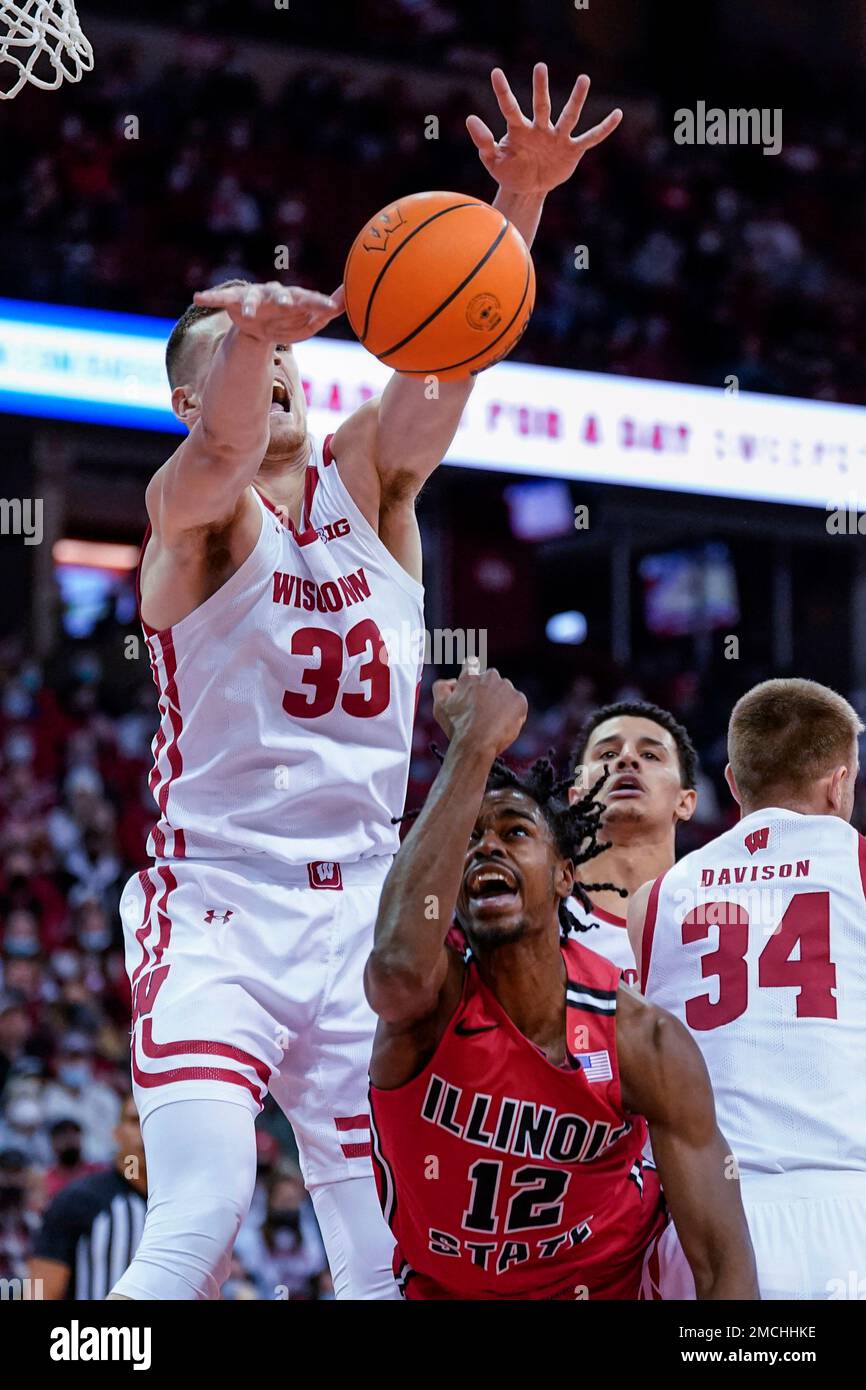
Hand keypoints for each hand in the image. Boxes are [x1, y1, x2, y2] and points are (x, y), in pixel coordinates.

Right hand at [192, 281, 342, 344]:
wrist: (259, 326)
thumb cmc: (287, 321)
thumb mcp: (307, 322)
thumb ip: (324, 312)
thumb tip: (346, 301)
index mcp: (293, 299)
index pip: (308, 300)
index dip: (318, 303)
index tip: (330, 308)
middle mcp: (273, 294)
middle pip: (279, 294)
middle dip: (282, 298)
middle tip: (286, 303)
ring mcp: (253, 297)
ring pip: (251, 298)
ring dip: (249, 304)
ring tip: (248, 312)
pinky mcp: (234, 302)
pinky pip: (221, 298)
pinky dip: (210, 297)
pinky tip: (197, 297)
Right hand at [432, 664, 527, 755]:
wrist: (476, 744)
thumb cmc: (457, 726)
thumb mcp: (439, 705)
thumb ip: (441, 687)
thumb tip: (451, 682)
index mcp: (470, 676)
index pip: (471, 664)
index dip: (472, 674)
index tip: (473, 686)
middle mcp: (489, 676)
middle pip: (490, 679)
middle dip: (487, 691)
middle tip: (482, 711)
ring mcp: (506, 687)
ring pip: (504, 691)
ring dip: (500, 701)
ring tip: (492, 720)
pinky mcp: (519, 700)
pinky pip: (517, 703)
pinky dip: (512, 712)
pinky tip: (503, 723)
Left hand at [467, 64, 621, 196]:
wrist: (526, 189)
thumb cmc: (509, 171)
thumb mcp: (492, 160)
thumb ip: (482, 141)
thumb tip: (470, 118)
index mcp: (519, 130)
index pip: (510, 108)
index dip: (503, 92)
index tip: (495, 73)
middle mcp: (540, 128)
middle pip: (541, 105)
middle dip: (541, 88)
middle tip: (540, 67)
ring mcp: (557, 137)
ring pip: (568, 116)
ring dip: (576, 99)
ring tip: (584, 79)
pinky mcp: (571, 150)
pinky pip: (590, 138)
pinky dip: (603, 128)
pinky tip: (617, 115)